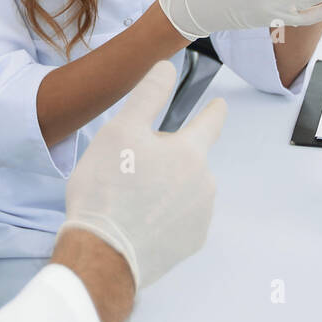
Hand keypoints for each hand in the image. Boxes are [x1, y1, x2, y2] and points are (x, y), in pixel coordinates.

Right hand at [59, 60, 228, 288]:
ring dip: (165, 187)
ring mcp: (200, 217)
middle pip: (188, 158)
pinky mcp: (190, 243)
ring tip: (129, 198)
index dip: (213, 110)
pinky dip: (164, 215)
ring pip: (184, 188)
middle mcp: (205, 184)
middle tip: (128, 169)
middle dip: (166, 158)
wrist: (103, 254)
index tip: (219, 105)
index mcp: (190, 153)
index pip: (210, 122)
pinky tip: (138, 220)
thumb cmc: (108, 190)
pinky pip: (181, 218)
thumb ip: (148, 94)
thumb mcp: (120, 130)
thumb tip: (167, 67)